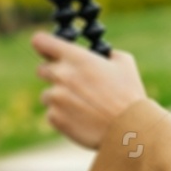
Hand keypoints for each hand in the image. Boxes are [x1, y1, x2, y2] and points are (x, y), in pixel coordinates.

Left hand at [32, 32, 148, 149]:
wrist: (128, 128)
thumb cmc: (129, 95)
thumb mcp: (124, 63)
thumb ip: (105, 53)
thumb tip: (98, 54)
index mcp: (76, 57)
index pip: (41, 41)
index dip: (43, 44)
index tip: (48, 50)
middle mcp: (61, 75)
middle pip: (41, 69)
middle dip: (54, 74)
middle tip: (73, 83)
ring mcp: (56, 97)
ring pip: (47, 94)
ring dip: (60, 97)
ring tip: (84, 106)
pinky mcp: (55, 118)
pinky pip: (52, 113)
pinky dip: (64, 116)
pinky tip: (83, 118)